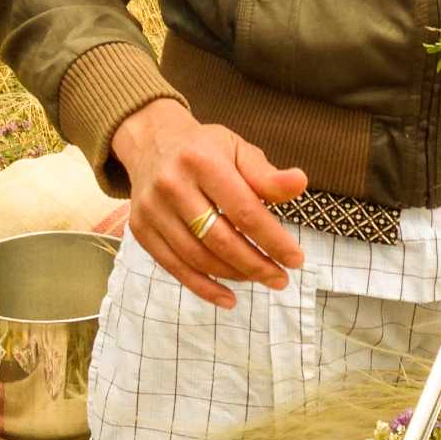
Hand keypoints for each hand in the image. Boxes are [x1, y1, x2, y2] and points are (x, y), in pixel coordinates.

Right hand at [110, 99, 306, 308]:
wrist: (152, 142)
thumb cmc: (204, 148)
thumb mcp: (237, 149)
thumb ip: (266, 174)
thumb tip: (300, 183)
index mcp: (202, 161)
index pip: (244, 210)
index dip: (272, 239)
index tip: (295, 259)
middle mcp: (172, 185)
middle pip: (219, 239)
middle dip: (255, 264)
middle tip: (281, 278)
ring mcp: (152, 210)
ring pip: (197, 257)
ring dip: (233, 275)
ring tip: (260, 279)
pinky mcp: (141, 229)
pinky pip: (173, 267)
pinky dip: (202, 287)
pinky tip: (227, 297)